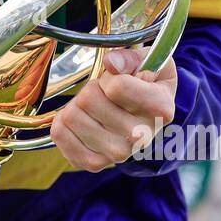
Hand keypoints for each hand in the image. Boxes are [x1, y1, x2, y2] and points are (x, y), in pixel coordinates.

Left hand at [49, 47, 177, 171]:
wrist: (140, 115)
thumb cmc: (143, 83)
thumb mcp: (145, 60)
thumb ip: (130, 57)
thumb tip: (112, 64)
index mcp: (161, 108)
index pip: (117, 87)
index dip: (109, 76)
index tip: (118, 79)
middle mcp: (142, 137)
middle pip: (89, 100)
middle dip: (91, 89)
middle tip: (103, 94)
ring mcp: (119, 154)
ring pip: (72, 116)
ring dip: (76, 104)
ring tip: (93, 107)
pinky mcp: (95, 163)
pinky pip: (60, 135)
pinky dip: (62, 122)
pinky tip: (81, 120)